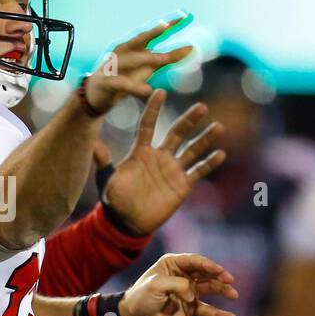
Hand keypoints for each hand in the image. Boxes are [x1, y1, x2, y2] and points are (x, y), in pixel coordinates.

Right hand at [81, 19, 194, 113]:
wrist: (96, 96)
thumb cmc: (125, 77)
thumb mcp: (148, 66)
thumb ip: (169, 57)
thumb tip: (191, 48)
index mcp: (133, 46)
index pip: (153, 33)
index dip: (167, 25)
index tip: (184, 15)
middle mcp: (123, 52)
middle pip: (139, 40)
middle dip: (152, 32)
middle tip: (165, 25)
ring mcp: (114, 66)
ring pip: (132, 61)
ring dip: (147, 59)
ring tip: (163, 59)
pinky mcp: (107, 82)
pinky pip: (122, 84)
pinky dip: (134, 87)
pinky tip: (147, 90)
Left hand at [99, 93, 225, 233]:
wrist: (127, 223)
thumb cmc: (115, 199)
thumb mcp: (106, 180)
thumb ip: (103, 162)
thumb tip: (94, 145)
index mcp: (141, 152)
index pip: (148, 125)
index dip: (153, 109)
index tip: (160, 92)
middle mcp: (159, 156)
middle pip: (177, 133)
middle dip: (189, 120)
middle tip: (201, 106)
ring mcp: (173, 170)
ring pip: (192, 150)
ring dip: (205, 139)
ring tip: (218, 126)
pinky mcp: (182, 185)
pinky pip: (198, 171)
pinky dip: (209, 163)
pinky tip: (220, 154)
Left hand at [119, 253, 236, 315]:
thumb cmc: (140, 298)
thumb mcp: (155, 286)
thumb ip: (177, 285)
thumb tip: (193, 295)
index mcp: (172, 264)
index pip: (194, 261)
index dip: (207, 264)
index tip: (218, 270)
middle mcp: (183, 276)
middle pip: (205, 273)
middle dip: (218, 276)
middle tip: (229, 280)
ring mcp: (188, 293)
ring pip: (210, 289)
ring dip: (222, 291)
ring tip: (233, 294)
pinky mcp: (189, 309)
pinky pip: (207, 310)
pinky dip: (219, 314)